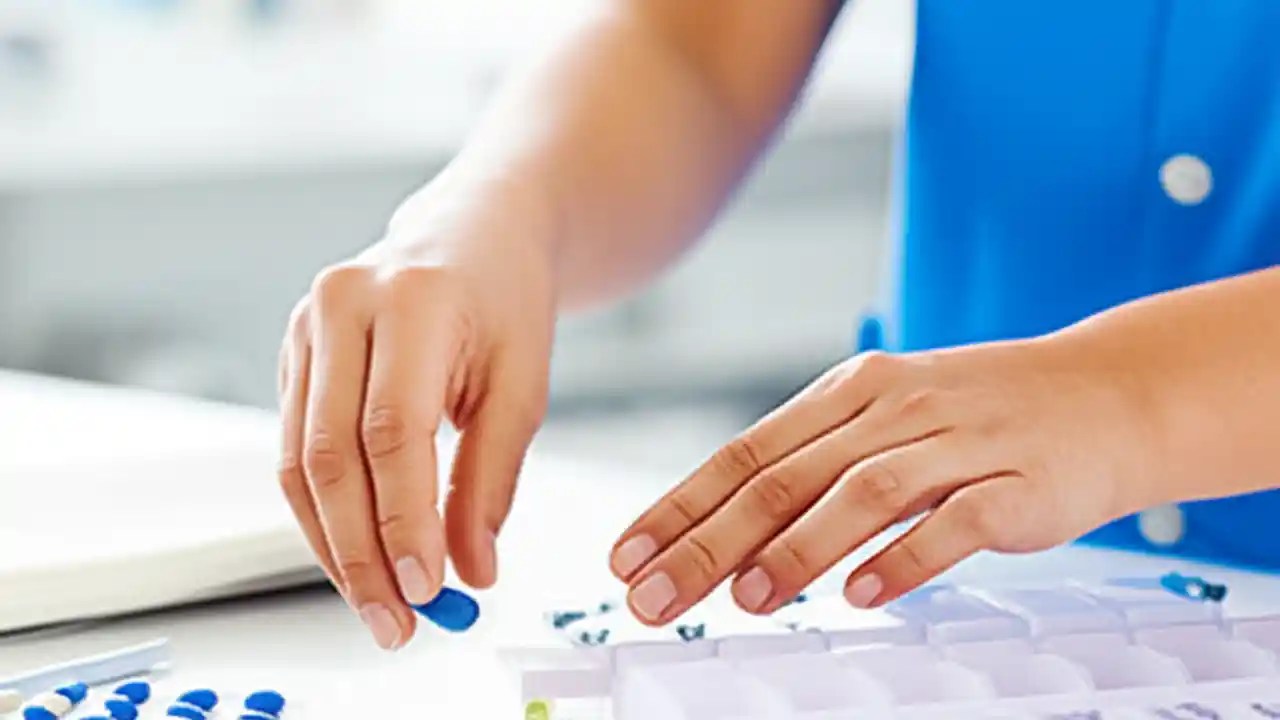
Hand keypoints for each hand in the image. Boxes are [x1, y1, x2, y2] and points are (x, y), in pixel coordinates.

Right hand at [277, 179, 554, 648]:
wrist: (474, 235)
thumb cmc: (505, 302)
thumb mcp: (522, 384)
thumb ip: (490, 479)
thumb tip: (471, 570)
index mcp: (411, 299)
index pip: (392, 431)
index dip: (403, 520)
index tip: (427, 589)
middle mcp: (342, 305)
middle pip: (331, 456)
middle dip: (360, 553)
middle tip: (396, 622)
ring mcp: (306, 327)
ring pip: (298, 463)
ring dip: (333, 546)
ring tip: (377, 606)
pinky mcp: (293, 354)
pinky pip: (293, 450)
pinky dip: (322, 513)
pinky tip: (354, 556)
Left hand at [609, 337, 1159, 623]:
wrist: (1104, 395)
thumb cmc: (976, 417)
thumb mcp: (887, 421)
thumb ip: (817, 471)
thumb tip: (732, 539)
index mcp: (849, 393)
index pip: (744, 452)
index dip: (680, 506)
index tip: (627, 555)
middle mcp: (892, 410)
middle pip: (782, 477)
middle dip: (709, 542)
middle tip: (654, 596)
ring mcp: (956, 443)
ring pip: (859, 494)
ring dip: (796, 549)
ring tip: (747, 598)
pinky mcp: (1015, 484)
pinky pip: (952, 523)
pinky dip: (904, 559)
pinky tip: (863, 595)